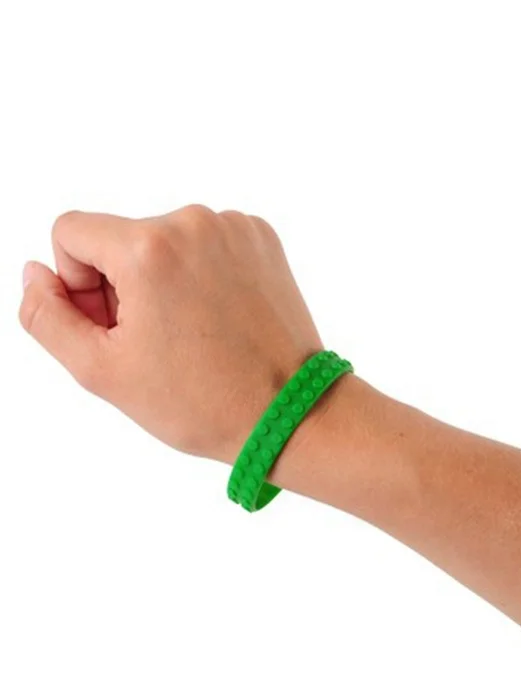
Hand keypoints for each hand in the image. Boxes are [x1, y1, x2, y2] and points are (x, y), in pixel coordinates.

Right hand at [19, 205, 326, 465]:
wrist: (288, 412)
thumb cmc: (201, 401)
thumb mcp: (101, 370)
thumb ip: (45, 316)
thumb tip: (35, 274)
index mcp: (148, 246)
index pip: (70, 233)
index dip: (79, 285)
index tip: (116, 325)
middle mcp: (193, 221)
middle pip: (120, 237)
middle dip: (123, 284)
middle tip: (157, 340)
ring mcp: (234, 226)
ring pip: (165, 241)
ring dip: (163, 279)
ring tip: (193, 333)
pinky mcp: (262, 237)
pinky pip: (207, 243)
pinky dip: (203, 273)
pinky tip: (220, 318)